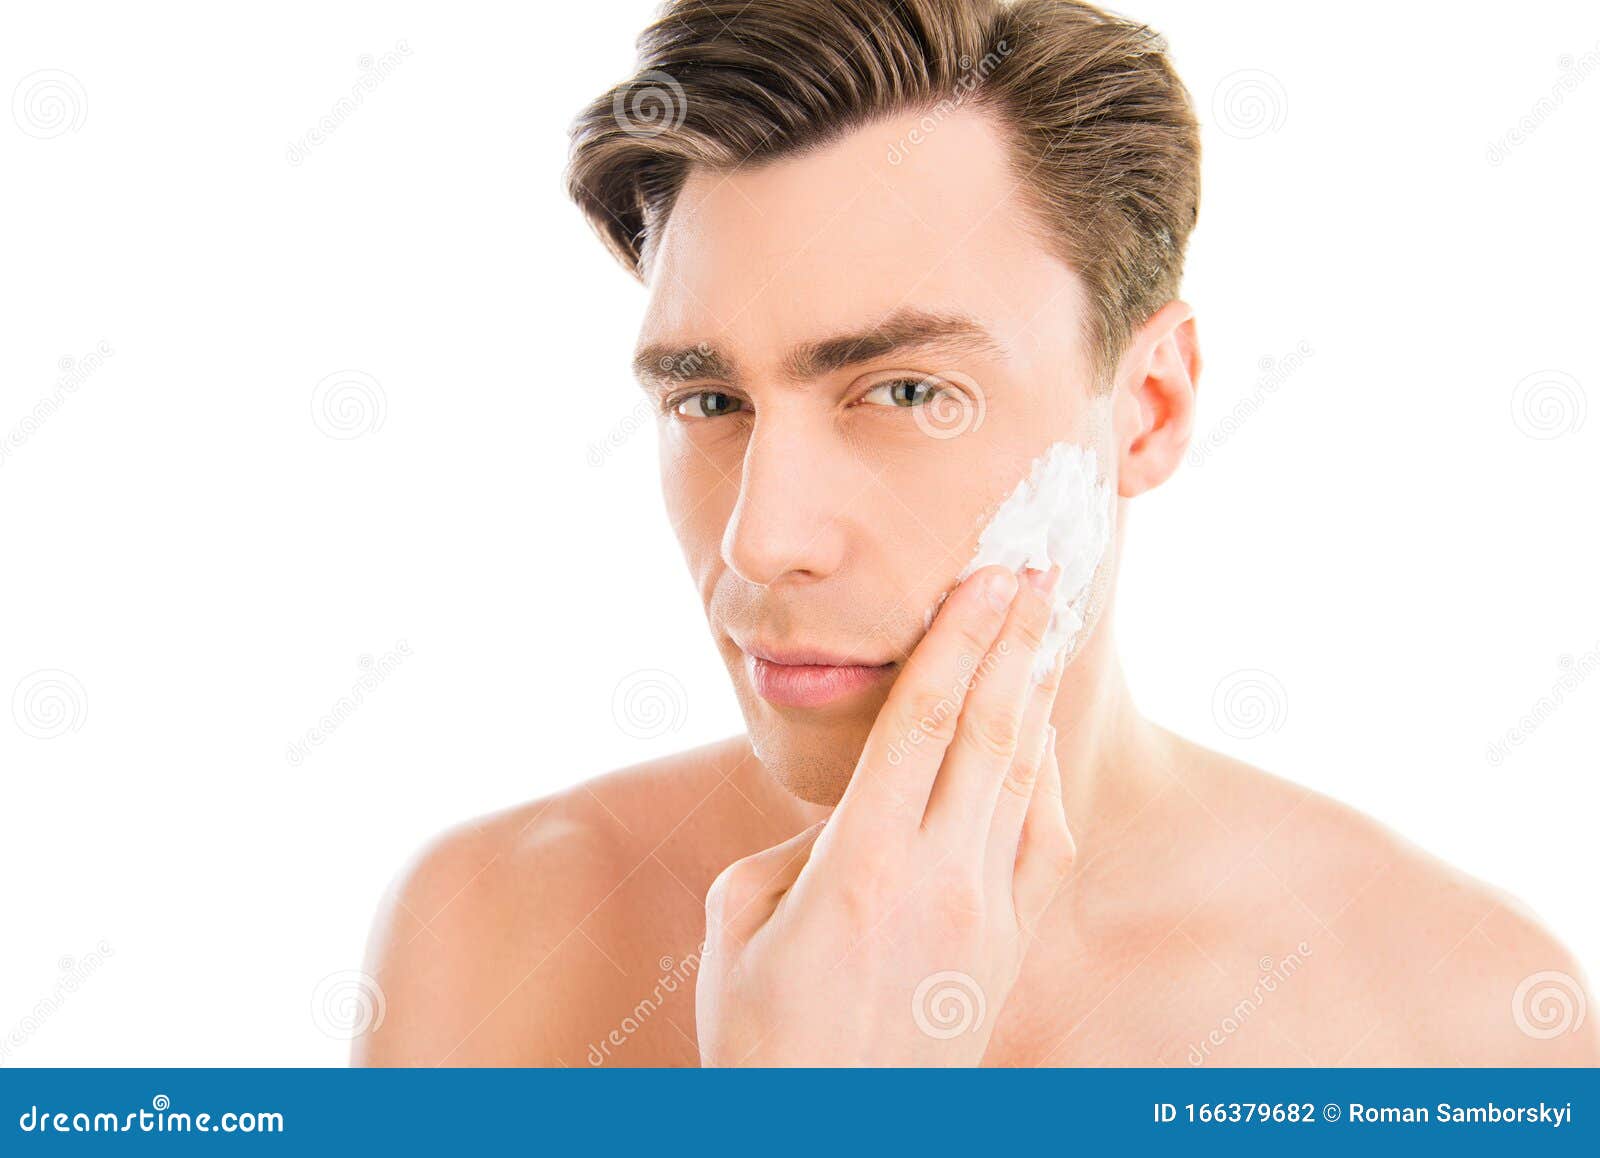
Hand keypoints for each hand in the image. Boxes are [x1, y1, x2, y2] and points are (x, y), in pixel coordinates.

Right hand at [695, 565, 1075, 1065]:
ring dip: (1035, 698)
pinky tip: (1037, 744)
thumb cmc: (760, 1037)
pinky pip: (1041, 846)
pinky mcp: (1004, 952)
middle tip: (1040, 572)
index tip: (987, 577)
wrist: (830, 1138)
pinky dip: (1044, 780)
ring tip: (1045, 633)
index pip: (923, 720)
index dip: (960, 638)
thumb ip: (795, 849)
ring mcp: (984, 919)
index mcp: (861, 866)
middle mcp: (937, 882)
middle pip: (991, 732)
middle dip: (1017, 642)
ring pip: (1024, 782)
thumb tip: (847, 819)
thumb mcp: (737, 923)